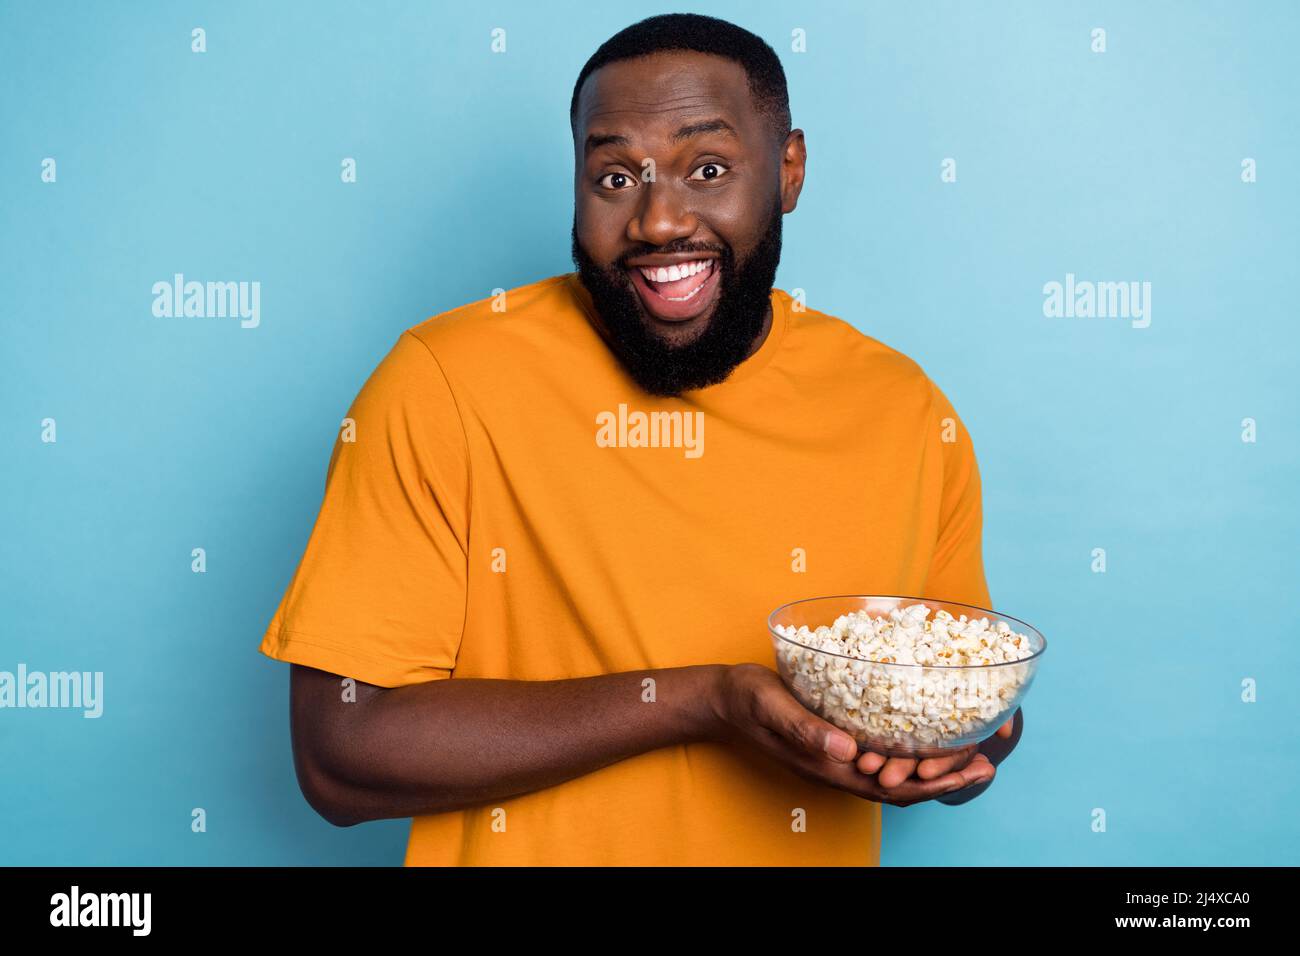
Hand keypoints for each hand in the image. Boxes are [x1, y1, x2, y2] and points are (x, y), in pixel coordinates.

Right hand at [708, 664, 993, 806]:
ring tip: (969, 751)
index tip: (972, 771)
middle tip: (987, 762)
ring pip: (894, 775)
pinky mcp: (836, 743)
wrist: (725, 701)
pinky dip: (910, 752)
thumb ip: (806, 728)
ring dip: (933, 767)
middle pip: (902, 788)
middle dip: (946, 778)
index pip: (892, 788)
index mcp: (828, 766)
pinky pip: (881, 758)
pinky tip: (926, 735)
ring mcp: (838, 758)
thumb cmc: (748, 700)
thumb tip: (848, 750)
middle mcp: (839, 768)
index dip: (935, 783)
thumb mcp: (774, 706)